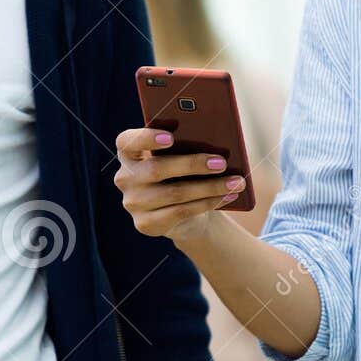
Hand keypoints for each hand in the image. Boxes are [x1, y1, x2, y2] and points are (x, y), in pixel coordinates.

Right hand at [113, 127, 244, 242]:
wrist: (180, 212)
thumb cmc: (181, 174)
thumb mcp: (180, 156)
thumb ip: (186, 145)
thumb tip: (215, 142)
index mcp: (128, 153)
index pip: (127, 141)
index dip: (146, 138)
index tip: (171, 136)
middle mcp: (125, 178)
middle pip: (156, 169)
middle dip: (192, 165)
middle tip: (221, 163)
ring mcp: (133, 203)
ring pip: (174, 193)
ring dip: (209, 187)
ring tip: (235, 182)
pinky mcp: (145, 224)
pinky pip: (180, 212)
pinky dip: (207, 203)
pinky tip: (227, 196)